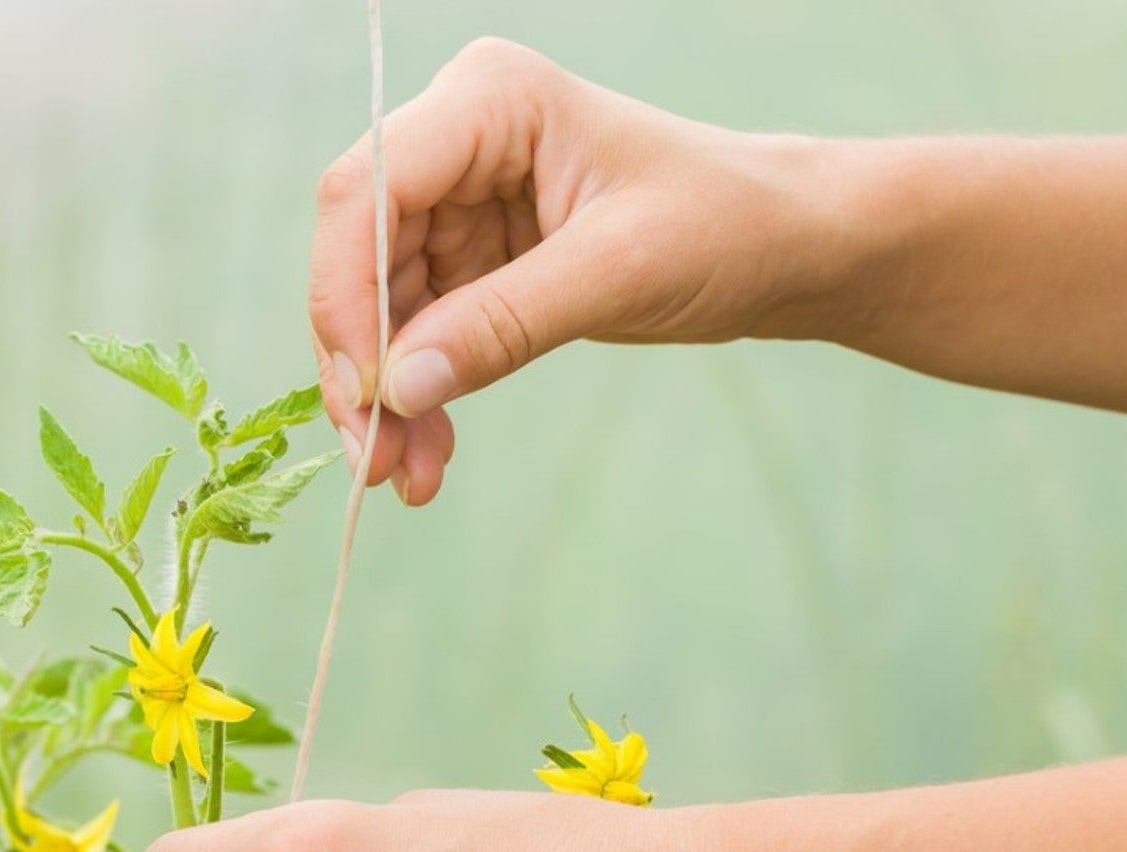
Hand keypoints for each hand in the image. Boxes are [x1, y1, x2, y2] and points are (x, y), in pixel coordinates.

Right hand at [309, 37, 836, 504]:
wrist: (781, 248)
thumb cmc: (724, 224)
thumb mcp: (618, 271)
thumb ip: (502, 324)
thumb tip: (396, 390)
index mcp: (489, 101)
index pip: (368, 189)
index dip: (345, 293)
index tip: (368, 392)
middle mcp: (456, 142)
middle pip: (356, 255)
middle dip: (360, 363)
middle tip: (373, 458)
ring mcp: (458, 204)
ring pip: (375, 309)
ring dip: (384, 399)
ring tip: (405, 476)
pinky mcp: (470, 261)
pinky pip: (416, 336)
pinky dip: (417, 398)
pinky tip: (429, 454)